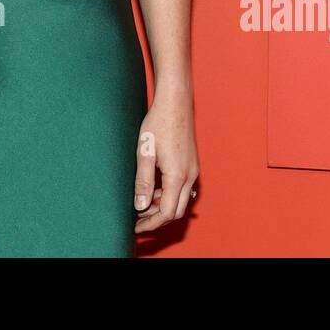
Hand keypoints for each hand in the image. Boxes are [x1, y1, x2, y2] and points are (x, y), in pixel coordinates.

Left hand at [133, 87, 198, 232]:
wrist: (175, 102)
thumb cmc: (159, 123)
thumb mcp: (145, 152)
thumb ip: (143, 181)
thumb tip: (140, 206)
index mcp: (178, 176)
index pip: (167, 212)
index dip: (151, 223)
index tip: (136, 227)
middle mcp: (190, 176)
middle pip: (177, 211)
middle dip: (158, 219)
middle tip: (139, 221)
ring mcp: (193, 170)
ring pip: (181, 200)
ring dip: (163, 207)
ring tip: (143, 205)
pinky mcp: (192, 164)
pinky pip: (183, 189)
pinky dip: (169, 195)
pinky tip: (155, 189)